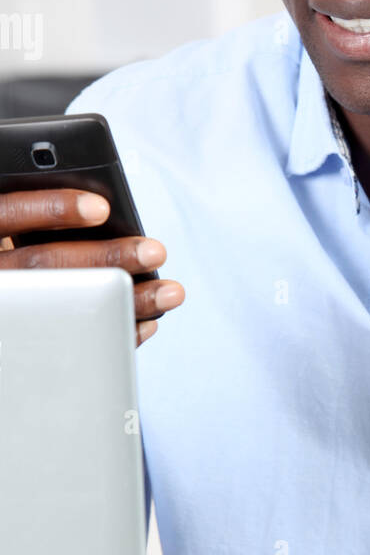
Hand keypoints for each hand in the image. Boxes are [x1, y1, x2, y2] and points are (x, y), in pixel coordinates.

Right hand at [0, 188, 183, 344]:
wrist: (9, 311)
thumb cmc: (16, 260)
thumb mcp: (14, 232)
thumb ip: (39, 221)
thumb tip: (104, 211)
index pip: (7, 214)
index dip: (52, 209)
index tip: (102, 208)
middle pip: (41, 266)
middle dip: (106, 258)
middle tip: (155, 252)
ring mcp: (4, 310)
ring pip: (58, 308)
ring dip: (125, 300)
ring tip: (168, 292)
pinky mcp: (21, 345)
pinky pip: (69, 344)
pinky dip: (111, 333)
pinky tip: (146, 322)